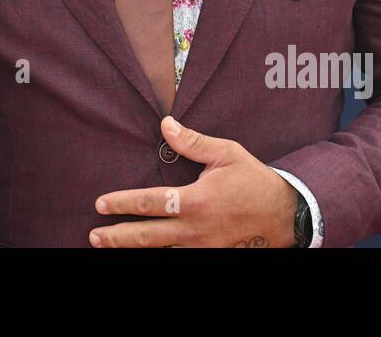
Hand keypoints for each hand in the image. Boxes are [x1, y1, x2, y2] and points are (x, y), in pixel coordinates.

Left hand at [89, 116, 298, 247]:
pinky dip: (160, 253)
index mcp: (197, 201)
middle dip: (118, 237)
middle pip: (147, 237)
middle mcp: (196, 230)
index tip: (101, 204)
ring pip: (161, 251)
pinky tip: (145, 251)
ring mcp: (203, 247)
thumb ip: (193, 142)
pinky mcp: (211, 255)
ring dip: (133, 249)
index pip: (150, 203)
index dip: (122, 203)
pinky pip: (179, 256)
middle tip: (95, 235)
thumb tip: (165, 124)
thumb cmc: (253, 180)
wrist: (285, 215)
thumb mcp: (226, 154)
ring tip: (110, 246)